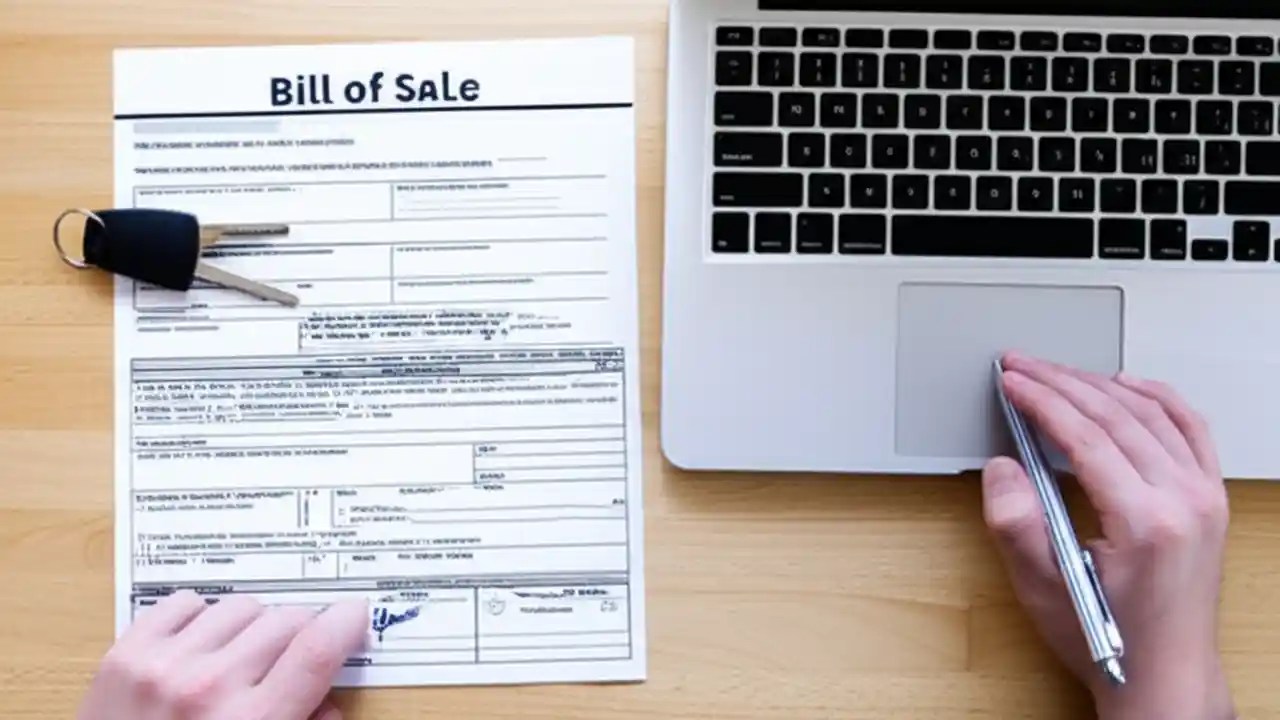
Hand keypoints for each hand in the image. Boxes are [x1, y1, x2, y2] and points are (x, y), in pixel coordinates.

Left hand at [78, 591, 367, 719]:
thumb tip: (328, 703)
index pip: (318, 649)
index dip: (345, 624)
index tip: (352, 617)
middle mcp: (209, 688)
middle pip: (286, 620)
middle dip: (298, 635)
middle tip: (288, 660)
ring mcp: (163, 667)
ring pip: (240, 605)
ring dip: (249, 627)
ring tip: (236, 660)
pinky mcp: (125, 655)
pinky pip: (184, 602)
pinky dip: (199, 618)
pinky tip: (197, 649)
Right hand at [982, 352, 1233, 719]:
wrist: (1163, 674)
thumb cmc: (1108, 638)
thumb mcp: (1043, 589)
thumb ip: (1016, 525)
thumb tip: (1003, 467)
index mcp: (1147, 521)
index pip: (1086, 436)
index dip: (1041, 401)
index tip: (1011, 381)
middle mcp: (1185, 501)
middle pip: (1117, 416)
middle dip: (1062, 382)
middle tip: (1022, 365)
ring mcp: (1205, 497)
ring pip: (1153, 414)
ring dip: (1100, 384)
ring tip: (1058, 371)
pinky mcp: (1211, 500)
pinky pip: (1192, 428)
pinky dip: (1159, 398)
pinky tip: (1128, 384)